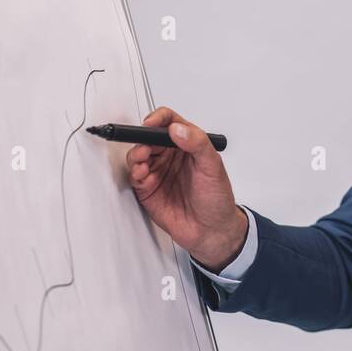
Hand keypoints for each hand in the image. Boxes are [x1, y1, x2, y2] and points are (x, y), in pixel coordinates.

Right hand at [125, 106, 248, 270]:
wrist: (212, 231)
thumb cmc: (217, 199)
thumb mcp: (213, 167)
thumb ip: (197, 144)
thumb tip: (178, 128)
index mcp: (188, 145)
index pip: (169, 122)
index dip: (158, 119)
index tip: (152, 123)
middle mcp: (171, 156)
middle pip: (148, 137)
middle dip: (142, 138)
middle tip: (145, 146)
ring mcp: (158, 172)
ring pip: (138, 155)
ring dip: (136, 154)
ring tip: (143, 160)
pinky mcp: (148, 190)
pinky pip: (134, 176)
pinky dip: (134, 172)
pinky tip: (142, 174)